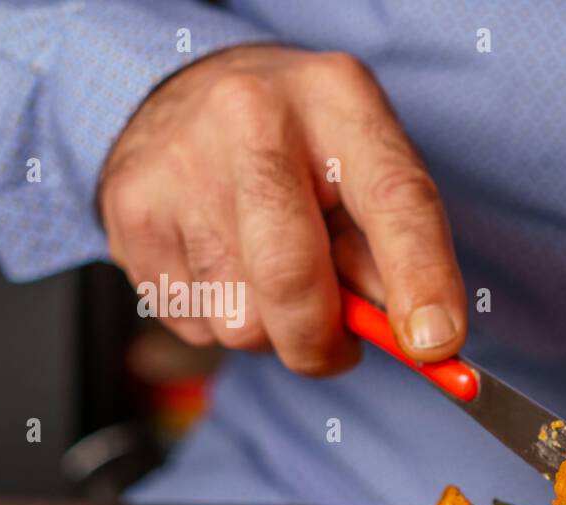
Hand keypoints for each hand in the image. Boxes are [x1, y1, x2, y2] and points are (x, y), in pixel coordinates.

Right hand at [98, 45, 465, 372]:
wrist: (189, 95)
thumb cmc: (304, 150)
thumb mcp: (367, 170)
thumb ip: (396, 251)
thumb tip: (418, 340)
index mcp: (337, 99)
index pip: (394, 201)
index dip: (421, 280)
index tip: (435, 346)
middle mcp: (251, 118)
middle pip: (292, 276)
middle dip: (323, 342)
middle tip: (338, 348)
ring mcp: (179, 162)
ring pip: (241, 321)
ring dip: (270, 329)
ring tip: (268, 272)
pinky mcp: (130, 210)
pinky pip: (197, 325)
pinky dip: (222, 318)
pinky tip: (224, 264)